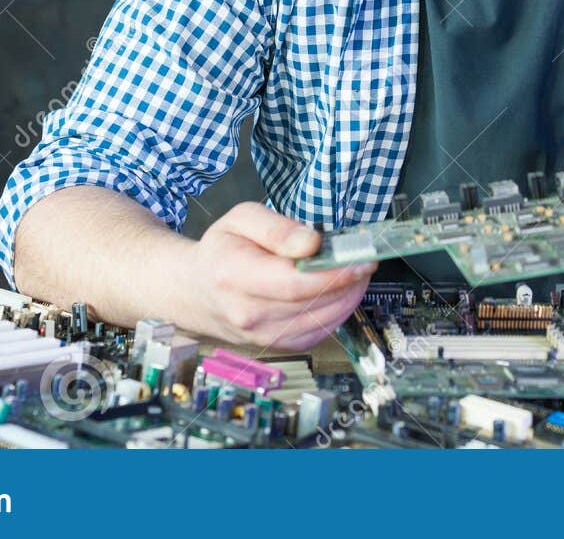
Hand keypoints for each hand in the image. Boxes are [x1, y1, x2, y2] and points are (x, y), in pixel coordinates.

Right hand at [181, 202, 374, 349]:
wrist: (197, 290)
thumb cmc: (222, 250)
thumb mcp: (242, 219)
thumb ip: (278, 227)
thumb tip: (312, 244)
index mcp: (234, 276)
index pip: (294, 283)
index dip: (334, 273)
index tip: (361, 257)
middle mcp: (247, 314)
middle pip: (312, 304)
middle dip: (349, 282)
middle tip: (367, 260)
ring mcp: (262, 336)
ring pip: (321, 323)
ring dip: (349, 298)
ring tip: (358, 273)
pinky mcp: (277, 345)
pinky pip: (318, 334)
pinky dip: (338, 313)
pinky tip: (343, 292)